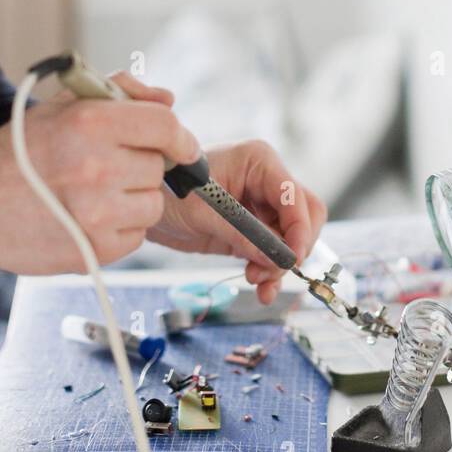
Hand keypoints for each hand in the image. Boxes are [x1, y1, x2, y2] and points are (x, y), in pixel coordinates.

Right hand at [0, 73, 199, 275]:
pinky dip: (121, 228)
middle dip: (141, 166)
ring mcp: (98, 212)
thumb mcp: (64, 106)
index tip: (180, 146)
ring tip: (94, 195)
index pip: (164, 126)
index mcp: (90, 122)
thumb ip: (121, 93)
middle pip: (158, 166)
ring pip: (153, 203)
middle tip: (107, 169)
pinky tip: (88, 219)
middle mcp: (97, 166)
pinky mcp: (96, 250)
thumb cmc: (19, 152)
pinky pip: (137, 236)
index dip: (179, 136)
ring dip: (134, 199)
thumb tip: (169, 100)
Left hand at [148, 138, 327, 303]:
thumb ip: (240, 234)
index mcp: (259, 162)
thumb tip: (275, 259)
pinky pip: (274, 252)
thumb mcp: (203, 212)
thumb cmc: (169, 190)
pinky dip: (271, 272)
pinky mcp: (254, 230)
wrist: (147, 205)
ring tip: (256, 280)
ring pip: (292, 239)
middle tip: (272, 271)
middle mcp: (267, 181)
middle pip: (305, 217)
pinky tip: (262, 289)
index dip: (300, 229)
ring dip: (280, 265)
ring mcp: (262, 206)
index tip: (292, 259)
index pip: (295, 197)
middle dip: (293, 248)